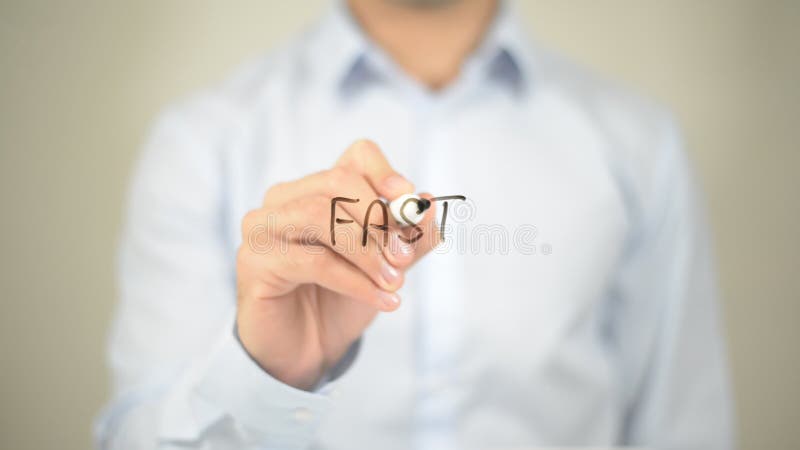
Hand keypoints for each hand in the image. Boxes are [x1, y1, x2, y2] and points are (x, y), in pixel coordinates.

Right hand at [236, 140, 440, 389]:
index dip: (384, 172)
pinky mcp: (254, 261)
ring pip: (320, 215)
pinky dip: (355, 281)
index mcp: (319, 189)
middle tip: (404, 258)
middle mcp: (285, 199)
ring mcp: (263, 226)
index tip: (409, 201)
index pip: (355, 157)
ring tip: (394, 282)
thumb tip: (429, 203)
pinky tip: (382, 300)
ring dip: (367, 251)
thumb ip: (409, 238)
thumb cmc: (342, 299)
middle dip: (378, 219)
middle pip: (337, 181)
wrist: (307, 349)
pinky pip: (313, 260)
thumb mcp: (386, 267)